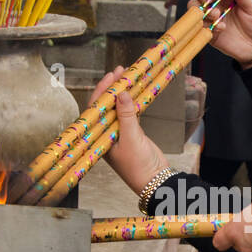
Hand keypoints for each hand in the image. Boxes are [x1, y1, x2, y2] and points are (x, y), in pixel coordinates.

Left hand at [90, 67, 169, 194]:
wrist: (155, 180)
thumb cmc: (138, 166)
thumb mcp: (132, 139)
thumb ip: (127, 116)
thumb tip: (122, 94)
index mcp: (99, 137)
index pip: (96, 110)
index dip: (102, 91)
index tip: (111, 77)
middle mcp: (106, 134)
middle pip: (106, 106)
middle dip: (112, 88)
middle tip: (120, 71)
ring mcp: (119, 133)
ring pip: (118, 108)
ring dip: (123, 93)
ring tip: (128, 76)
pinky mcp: (132, 133)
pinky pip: (129, 113)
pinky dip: (132, 102)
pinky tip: (135, 91)